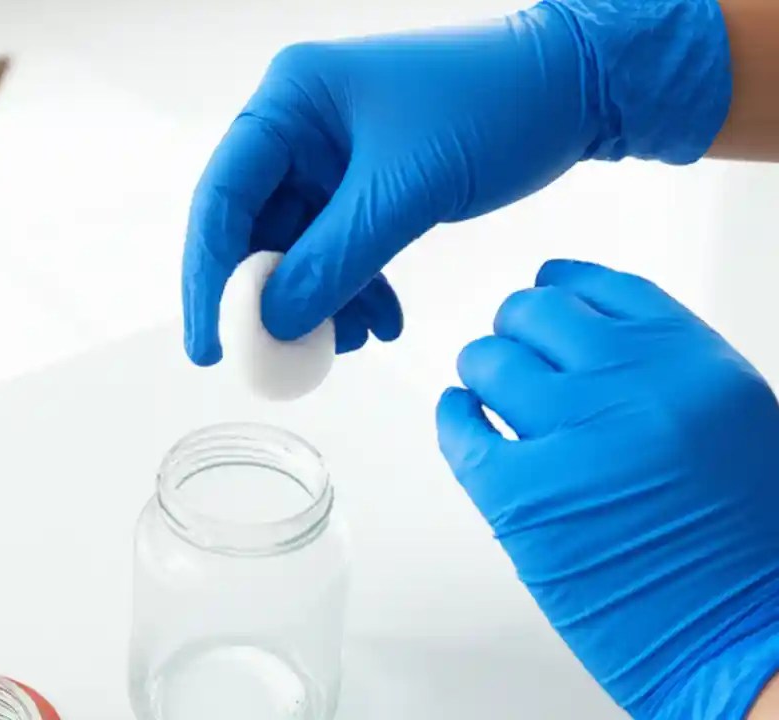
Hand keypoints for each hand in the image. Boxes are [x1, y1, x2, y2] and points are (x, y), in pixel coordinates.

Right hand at [182, 0, 731, 365]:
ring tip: (349, 346)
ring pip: (298, 247)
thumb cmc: (494, 108)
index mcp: (291, 100)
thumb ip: (332, 262)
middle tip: (270, 361)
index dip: (208, 277)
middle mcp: (299, 124)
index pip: (223, 196)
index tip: (209, 346)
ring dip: (317, 302)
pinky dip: (353, 289)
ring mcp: (331, 154)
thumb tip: (271, 325)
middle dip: (266, 299)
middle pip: (253, 228)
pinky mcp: (364, 181)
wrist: (576, 88)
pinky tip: (380, 323)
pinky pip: (338, 247)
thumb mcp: (405, 192)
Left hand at [437, 260, 778, 717]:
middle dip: (517, 331)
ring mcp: (572, 438)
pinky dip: (454, 418)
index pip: (603, 291)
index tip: (545, 289)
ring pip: (487, 361)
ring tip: (490, 392)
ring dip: (483, 374)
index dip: (564, 288)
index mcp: (691, 361)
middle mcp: (630, 385)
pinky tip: (464, 421)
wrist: (749, 638)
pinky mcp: (521, 497)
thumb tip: (589, 342)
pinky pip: (458, 428)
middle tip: (515, 356)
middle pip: (534, 314)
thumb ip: (664, 375)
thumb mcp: (734, 424)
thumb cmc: (750, 546)